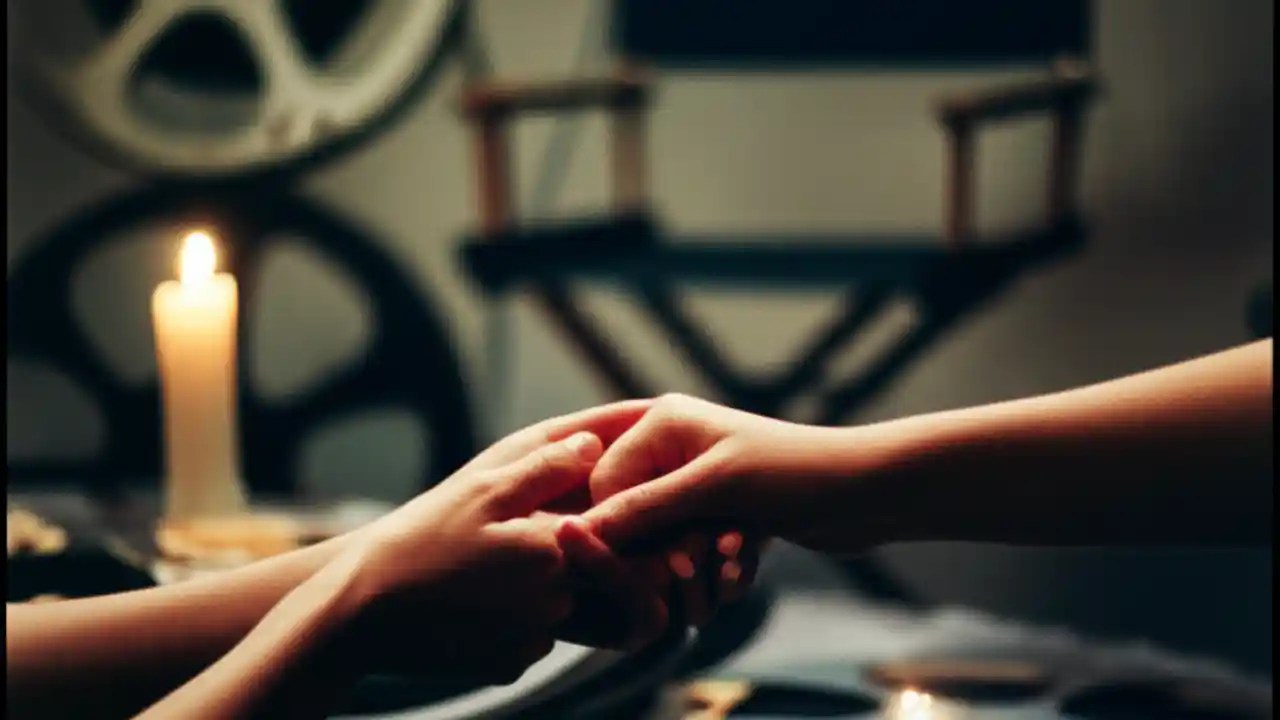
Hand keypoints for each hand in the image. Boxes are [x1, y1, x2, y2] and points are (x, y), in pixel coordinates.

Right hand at [341, 421, 660, 685]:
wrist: (358, 612)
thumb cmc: (419, 539)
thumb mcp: (481, 487)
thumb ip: (546, 466)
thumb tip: (595, 444)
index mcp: (554, 554)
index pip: (632, 547)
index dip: (646, 529)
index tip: (645, 512)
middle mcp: (555, 605)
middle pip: (617, 588)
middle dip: (618, 563)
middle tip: (593, 534)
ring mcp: (533, 642)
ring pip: (579, 612)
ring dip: (570, 588)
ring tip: (522, 556)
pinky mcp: (510, 664)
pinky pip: (540, 637)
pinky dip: (528, 615)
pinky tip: (488, 592)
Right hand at [584, 394, 841, 558]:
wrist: (870, 491)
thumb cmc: (793, 473)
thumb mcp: (712, 489)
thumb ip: (642, 509)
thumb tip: (574, 535)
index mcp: (663, 424)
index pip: (603, 485)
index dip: (618, 527)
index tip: (642, 558)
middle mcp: (675, 449)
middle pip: (634, 518)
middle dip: (666, 550)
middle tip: (697, 564)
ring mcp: (699, 483)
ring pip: (667, 543)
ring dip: (699, 564)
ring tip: (733, 557)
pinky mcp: (723, 514)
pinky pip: (699, 553)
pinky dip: (721, 565)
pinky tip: (748, 559)